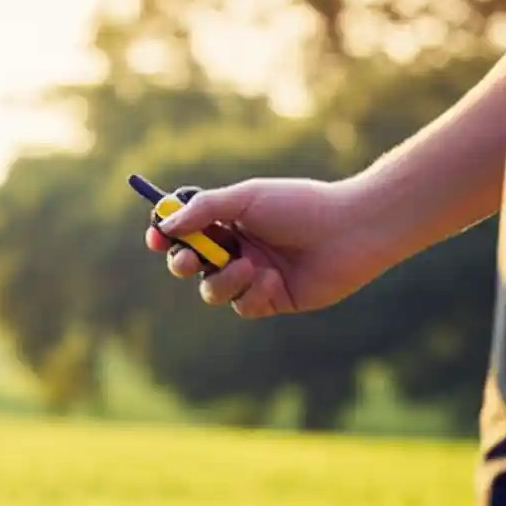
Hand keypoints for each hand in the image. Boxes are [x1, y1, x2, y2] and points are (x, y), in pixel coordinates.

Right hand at [145, 178, 392, 318]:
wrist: (350, 231)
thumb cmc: (300, 206)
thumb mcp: (246, 198)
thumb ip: (204, 210)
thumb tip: (165, 225)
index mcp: (229, 221)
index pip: (185, 231)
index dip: (166, 236)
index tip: (156, 238)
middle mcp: (238, 248)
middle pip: (190, 264)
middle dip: (185, 263)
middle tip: (192, 259)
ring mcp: (253, 276)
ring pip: (213, 290)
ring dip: (224, 280)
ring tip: (250, 267)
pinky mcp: (272, 300)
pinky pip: (243, 307)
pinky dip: (253, 294)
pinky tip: (275, 279)